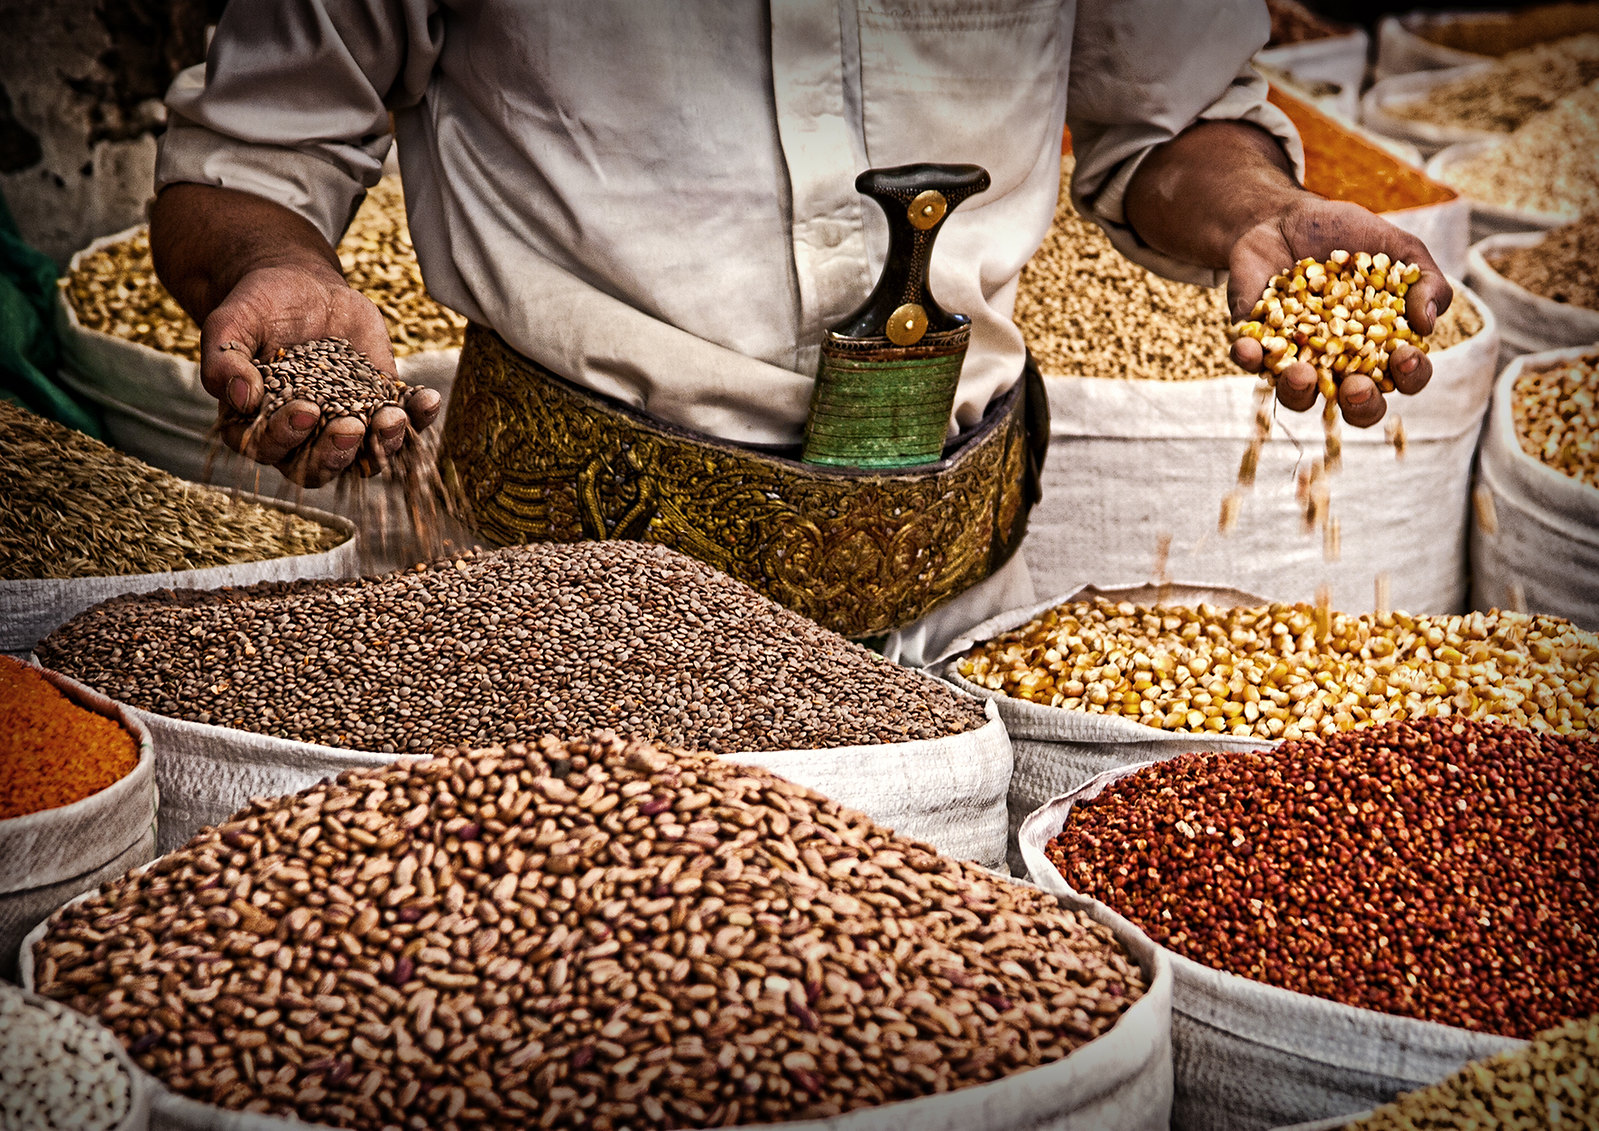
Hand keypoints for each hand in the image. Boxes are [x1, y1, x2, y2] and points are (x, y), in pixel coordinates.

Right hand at [199, 261, 442, 486]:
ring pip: (364, 457)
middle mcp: (301, 440)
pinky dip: (418, 417)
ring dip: (382, 444)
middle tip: (352, 426)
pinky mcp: (379, 409)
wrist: (301, 288)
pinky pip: (402, 425)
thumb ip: (225, 360)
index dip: (286, 436)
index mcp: (255, 427)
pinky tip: (428, 399)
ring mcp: (344, 427)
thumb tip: (241, 398)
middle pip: (318, 467)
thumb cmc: (258, 308)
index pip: (268, 448)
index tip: (305, 409)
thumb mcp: (232, 323)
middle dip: (336, 451)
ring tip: (393, 418)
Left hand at [1226, 197, 1452, 427]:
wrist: (1286, 217)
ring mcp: (1296, 357)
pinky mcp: (1256, 344)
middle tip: (1356, 386)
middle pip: (1356, 405)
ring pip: (1299, 396)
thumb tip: (1427, 324)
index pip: (1403, 378)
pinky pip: (1251, 361)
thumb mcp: (1398, 248)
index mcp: (1380, 346)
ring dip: (1299, 392)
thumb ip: (1426, 281)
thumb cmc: (1349, 236)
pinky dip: (1249, 358)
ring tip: (1301, 373)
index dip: (1409, 376)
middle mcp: (1339, 363)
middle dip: (1360, 405)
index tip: (1404, 355)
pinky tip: (1248, 348)